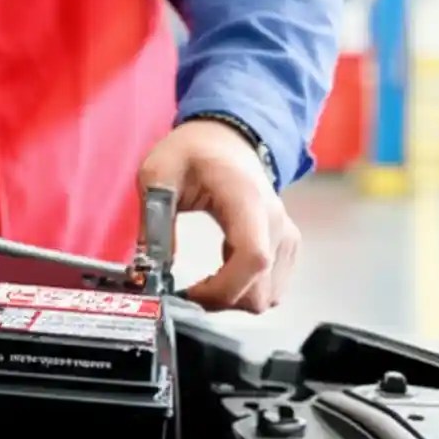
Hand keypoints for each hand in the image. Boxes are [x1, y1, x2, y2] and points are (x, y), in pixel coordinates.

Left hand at [138, 119, 299, 312]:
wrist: (227, 138)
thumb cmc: (194, 151)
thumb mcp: (157, 174)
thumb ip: (153, 221)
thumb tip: (151, 269)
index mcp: (247, 200)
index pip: (253, 258)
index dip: (220, 289)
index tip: (187, 292)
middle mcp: (276, 221)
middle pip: (260, 290)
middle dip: (219, 301)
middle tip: (188, 290)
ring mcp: (286, 235)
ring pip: (268, 296)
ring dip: (233, 299)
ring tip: (204, 281)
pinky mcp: (288, 246)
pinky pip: (272, 289)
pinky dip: (245, 292)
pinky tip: (223, 273)